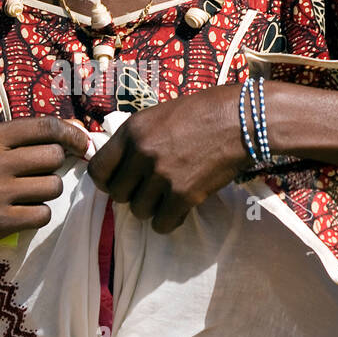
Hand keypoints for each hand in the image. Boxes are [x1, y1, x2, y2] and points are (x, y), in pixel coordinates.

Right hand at [0, 115, 90, 249]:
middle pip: (53, 158)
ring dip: (47, 189)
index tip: (82, 142)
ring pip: (53, 187)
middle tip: (37, 171)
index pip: (45, 127)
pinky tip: (23, 210)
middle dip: (52, 164)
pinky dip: (39, 212)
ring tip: (27, 191)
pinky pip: (43, 214)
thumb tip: (74, 132)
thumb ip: (20, 137)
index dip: (71, 133)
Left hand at [87, 85, 247, 232]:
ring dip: (152, 208)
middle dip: (132, 195)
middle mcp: (142, 153)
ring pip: (139, 211)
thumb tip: (118, 166)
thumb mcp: (157, 116)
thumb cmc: (201, 113)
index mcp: (132, 131)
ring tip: (167, 196)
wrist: (240, 119)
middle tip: (149, 190)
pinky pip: (162, 223)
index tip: (118, 183)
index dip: (106, 181)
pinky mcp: (184, 194)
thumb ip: (135, 140)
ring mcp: (162, 175)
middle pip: (118, 195)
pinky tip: (180, 208)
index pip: (97, 170)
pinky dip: (169, 221)